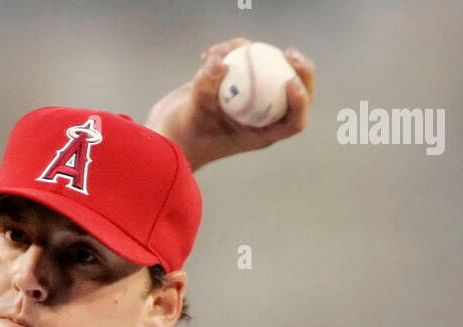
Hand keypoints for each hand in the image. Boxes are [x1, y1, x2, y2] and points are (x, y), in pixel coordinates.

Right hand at [145, 38, 314, 171]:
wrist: (162, 137)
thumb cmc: (180, 138)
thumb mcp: (193, 114)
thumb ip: (205, 87)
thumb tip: (217, 61)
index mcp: (259, 133)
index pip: (294, 120)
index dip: (301, 99)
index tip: (290, 80)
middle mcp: (257, 115)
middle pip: (290, 92)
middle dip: (298, 71)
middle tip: (289, 53)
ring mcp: (245, 98)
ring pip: (264, 70)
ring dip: (250, 53)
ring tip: (220, 51)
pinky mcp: (230, 85)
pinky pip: (239, 63)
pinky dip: (225, 54)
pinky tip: (205, 56)